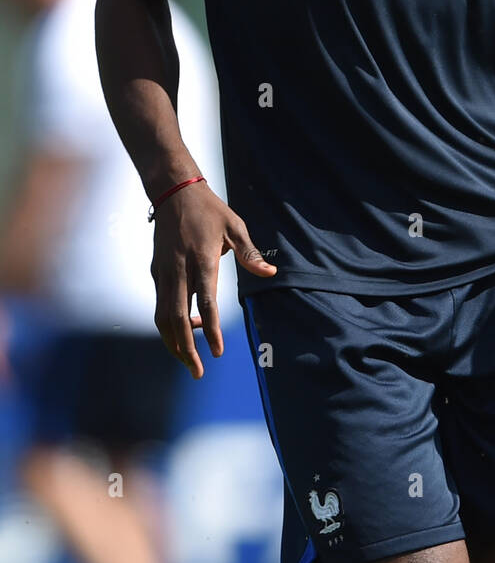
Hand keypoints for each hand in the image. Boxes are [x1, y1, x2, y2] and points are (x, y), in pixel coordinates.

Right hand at [150, 182, 275, 376]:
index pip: (206, 302)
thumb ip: (250, 254)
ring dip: (174, 341)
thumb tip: (271, 274)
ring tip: (189, 359)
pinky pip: (160, 305)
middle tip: (198, 371)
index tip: (218, 352)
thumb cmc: (209, 209)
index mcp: (202, 260)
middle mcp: (179, 270)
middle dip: (185, 349)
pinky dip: (169, 323)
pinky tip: (186, 327)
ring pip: (162, 316)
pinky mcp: (156, 272)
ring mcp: (164, 272)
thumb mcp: (235, 226)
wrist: (173, 191)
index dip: (210, 330)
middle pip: (176, 319)